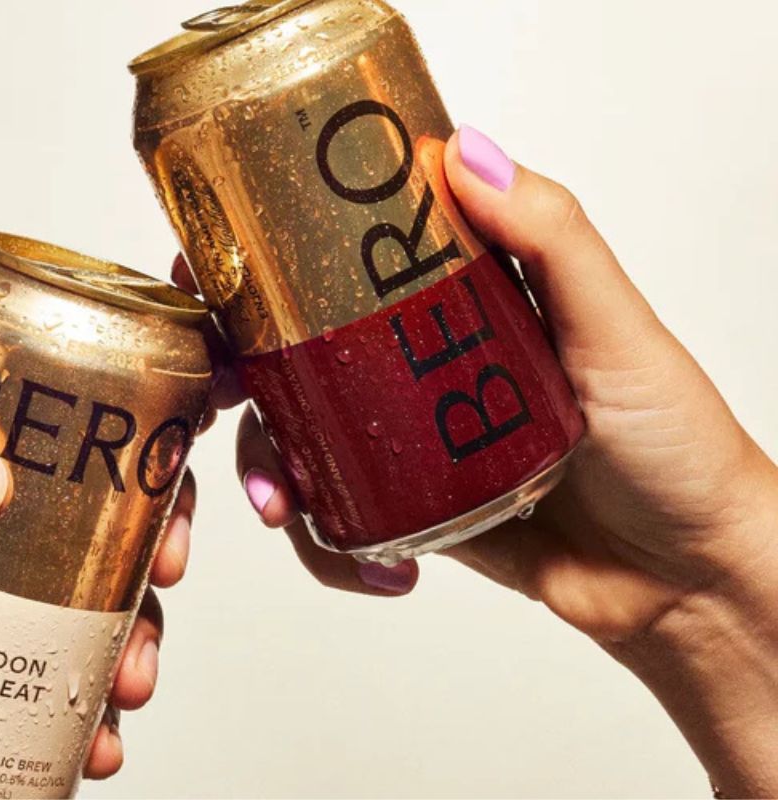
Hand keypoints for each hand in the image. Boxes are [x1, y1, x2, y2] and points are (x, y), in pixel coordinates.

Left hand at [0, 317, 193, 796]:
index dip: (103, 390)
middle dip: (135, 520)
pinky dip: (80, 670)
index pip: (14, 356)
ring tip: (126, 676)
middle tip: (160, 569)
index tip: (157, 444)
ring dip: (120, 611)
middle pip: (72, 464)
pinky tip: (91, 721)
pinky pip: (43, 628)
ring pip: (71, 553)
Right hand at [217, 126, 777, 793]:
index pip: (347, 258)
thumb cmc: (674, 448)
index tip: (219, 265)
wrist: (686, 581)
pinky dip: (331, 543)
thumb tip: (468, 154)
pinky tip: (375, 565)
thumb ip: (552, 240)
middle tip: (219, 392)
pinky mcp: (407, 506)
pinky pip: (338, 516)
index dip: (270, 256)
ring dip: (271, 468)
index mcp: (459, 300)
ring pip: (300, 437)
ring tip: (286, 504)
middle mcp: (420, 360)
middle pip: (294, 351)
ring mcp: (408, 436)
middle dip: (237, 375)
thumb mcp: (615, 330)